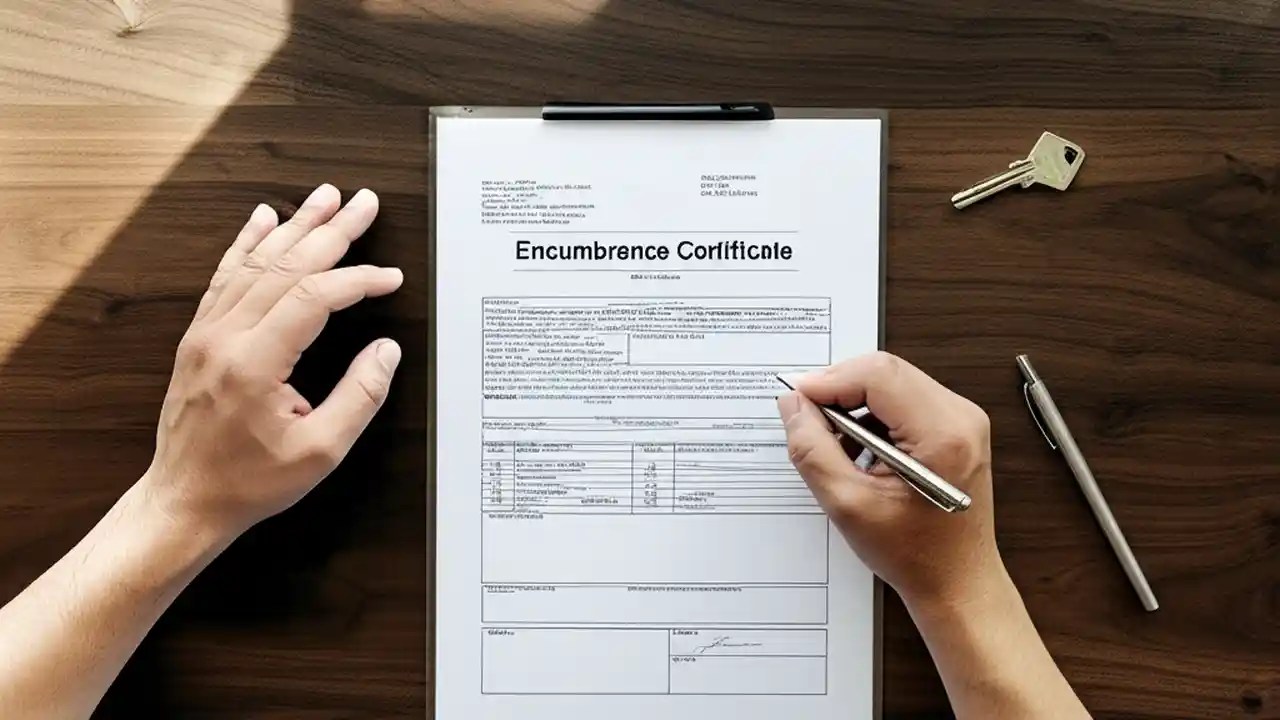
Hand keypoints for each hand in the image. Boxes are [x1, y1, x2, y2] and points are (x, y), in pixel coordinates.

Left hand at [142, 184, 402, 536]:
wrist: (184, 499)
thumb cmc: (249, 482)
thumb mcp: (321, 452)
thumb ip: (360, 397)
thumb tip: (386, 352)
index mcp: (254, 364)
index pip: (313, 298)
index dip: (358, 281)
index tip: (389, 279)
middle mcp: (224, 338)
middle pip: (284, 266)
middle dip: (331, 231)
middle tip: (363, 202)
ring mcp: (206, 334)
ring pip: (254, 263)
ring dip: (294, 226)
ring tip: (325, 198)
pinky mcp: (199, 337)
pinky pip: (224, 276)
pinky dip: (246, 243)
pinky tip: (263, 219)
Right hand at [777, 352, 1000, 605]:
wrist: (958, 583)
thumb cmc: (916, 555)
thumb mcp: (848, 504)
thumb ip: (813, 449)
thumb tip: (793, 405)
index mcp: (943, 433)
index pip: (877, 374)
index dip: (829, 382)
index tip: (798, 402)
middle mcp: (961, 417)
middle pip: (885, 372)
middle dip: (840, 391)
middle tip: (811, 424)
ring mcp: (962, 420)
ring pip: (892, 383)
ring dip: (855, 406)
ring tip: (838, 448)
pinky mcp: (955, 428)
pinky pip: (904, 400)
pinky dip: (873, 417)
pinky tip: (860, 452)